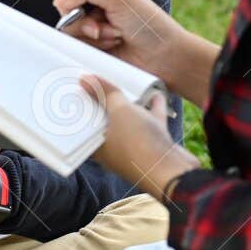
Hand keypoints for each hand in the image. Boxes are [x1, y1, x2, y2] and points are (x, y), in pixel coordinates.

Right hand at [53, 0, 217, 105]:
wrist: (162, 56)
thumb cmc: (149, 23)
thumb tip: (62, 1)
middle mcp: (94, 2)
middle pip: (64, 1)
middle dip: (83, 15)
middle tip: (103, 20)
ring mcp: (90, 24)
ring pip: (68, 25)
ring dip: (92, 32)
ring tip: (115, 34)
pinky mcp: (89, 44)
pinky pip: (75, 43)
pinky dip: (94, 45)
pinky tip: (112, 45)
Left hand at [79, 75, 198, 202]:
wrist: (175, 171)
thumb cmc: (138, 144)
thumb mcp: (118, 111)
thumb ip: (104, 93)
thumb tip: (84, 78)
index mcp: (97, 145)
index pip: (82, 123)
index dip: (79, 107)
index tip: (75, 89)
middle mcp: (115, 148)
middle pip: (106, 120)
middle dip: (103, 102)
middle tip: (95, 81)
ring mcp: (136, 145)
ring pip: (129, 120)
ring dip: (128, 104)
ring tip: (122, 84)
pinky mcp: (155, 143)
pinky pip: (151, 121)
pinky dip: (153, 107)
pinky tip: (155, 93)